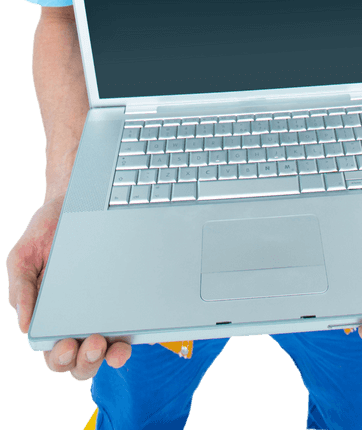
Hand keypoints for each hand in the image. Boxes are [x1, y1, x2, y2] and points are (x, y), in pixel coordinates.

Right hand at [6, 197, 131, 380]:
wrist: (73, 203)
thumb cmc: (44, 234)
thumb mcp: (22, 256)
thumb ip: (19, 288)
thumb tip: (24, 325)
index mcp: (46, 319)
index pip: (53, 353)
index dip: (60, 358)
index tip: (67, 346)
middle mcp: (73, 323)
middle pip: (79, 361)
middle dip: (86, 361)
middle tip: (94, 343)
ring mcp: (98, 315)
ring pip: (104, 352)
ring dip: (110, 356)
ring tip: (116, 347)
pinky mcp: (119, 302)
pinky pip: (128, 326)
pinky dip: (133, 335)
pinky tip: (137, 333)